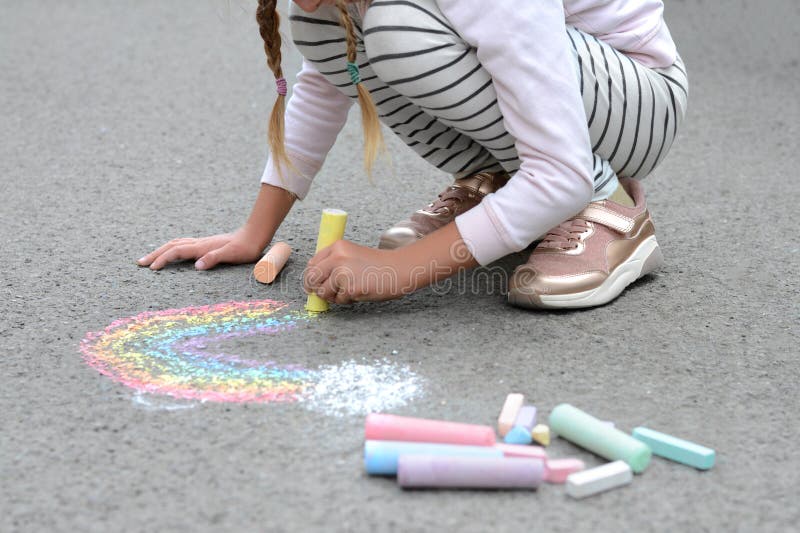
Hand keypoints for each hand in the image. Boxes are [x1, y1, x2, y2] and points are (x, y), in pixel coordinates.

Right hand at [137, 228, 264, 270]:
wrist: (254, 236)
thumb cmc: (244, 248)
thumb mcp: (231, 255)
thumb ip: (214, 259)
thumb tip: (196, 266)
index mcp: (202, 247)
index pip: (176, 251)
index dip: (163, 259)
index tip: (151, 268)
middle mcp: (199, 243)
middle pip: (171, 246)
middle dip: (155, 254)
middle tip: (140, 263)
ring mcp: (202, 243)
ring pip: (176, 244)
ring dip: (161, 250)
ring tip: (150, 258)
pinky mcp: (205, 244)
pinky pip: (183, 245)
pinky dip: (172, 248)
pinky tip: (171, 253)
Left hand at [303, 240, 410, 303]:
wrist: (399, 269)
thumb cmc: (378, 264)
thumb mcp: (352, 255)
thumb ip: (334, 262)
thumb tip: (314, 279)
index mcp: (337, 246)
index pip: (312, 263)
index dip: (311, 276)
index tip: (314, 284)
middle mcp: (337, 257)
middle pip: (312, 278)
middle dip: (316, 288)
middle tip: (325, 293)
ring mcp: (343, 273)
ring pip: (323, 292)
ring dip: (333, 296)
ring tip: (349, 291)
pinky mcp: (350, 288)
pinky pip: (339, 300)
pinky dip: (347, 300)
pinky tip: (359, 292)